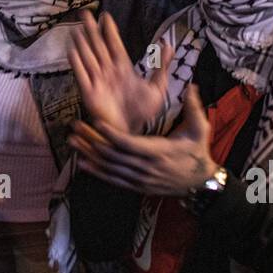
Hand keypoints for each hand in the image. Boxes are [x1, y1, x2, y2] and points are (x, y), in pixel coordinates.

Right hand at [68, 10, 174, 137]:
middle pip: (98, 46)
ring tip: (77, 28)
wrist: (132, 131)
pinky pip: (82, 75)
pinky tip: (72, 51)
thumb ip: (161, 67)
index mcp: (123, 69)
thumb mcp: (157, 88)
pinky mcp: (90, 93)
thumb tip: (168, 45)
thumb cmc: (143, 112)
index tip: (105, 16)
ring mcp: (98, 81)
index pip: (115, 45)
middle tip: (85, 13)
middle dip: (92, 30)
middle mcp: (108, 71)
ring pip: (89, 57)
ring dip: (82, 43)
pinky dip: (77, 64)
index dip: (109, 31)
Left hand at [69, 84, 214, 196]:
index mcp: (159, 151)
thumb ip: (194, 108)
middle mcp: (146, 167)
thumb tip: (192, 85)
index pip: (129, 143)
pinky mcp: (137, 187)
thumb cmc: (198, 151)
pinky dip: (96, 172)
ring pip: (109, 167)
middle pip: (113, 154)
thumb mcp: (200, 129)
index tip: (96, 121)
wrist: (200, 182)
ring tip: (72, 140)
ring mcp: (140, 179)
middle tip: (75, 125)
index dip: (111, 133)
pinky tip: (81, 163)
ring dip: (89, 154)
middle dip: (92, 140)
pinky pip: (112, 179)